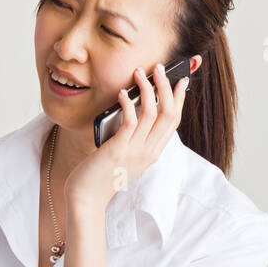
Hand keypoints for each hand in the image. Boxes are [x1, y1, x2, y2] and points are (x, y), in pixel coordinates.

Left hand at [64, 63, 190, 211]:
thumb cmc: (100, 175)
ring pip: (153, 113)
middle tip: (161, 68)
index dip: (179, 99)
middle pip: (170, 113)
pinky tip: (122, 92)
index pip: (175, 121)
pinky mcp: (118, 149)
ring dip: (148, 89)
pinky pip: (130, 121)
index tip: (181, 80)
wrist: (86, 198)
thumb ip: (131, 137)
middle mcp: (149, 150)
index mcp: (153, 151)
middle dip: (167, 87)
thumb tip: (131, 109)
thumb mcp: (124, 154)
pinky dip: (128, 103)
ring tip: (139, 72)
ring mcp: (136, 151)